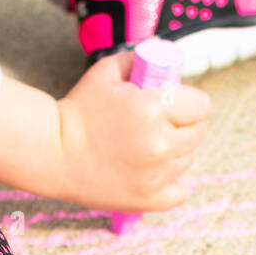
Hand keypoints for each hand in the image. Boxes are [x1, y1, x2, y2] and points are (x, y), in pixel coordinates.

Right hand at [57, 52, 210, 211]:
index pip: (201, 106)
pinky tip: (153, 172)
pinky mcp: (149, 200)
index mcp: (155, 109)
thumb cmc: (80, 109)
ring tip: (146, 147)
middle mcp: (161, 144)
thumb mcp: (107, 72)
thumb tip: (167, 54)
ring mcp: (156, 176)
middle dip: (182, 125)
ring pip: (187, 160)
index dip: (189, 103)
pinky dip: (170, 183)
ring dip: (174, 152)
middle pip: (197, 133)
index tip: (175, 105)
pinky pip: (179, 191)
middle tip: (158, 124)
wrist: (53, 152)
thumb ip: (141, 59)